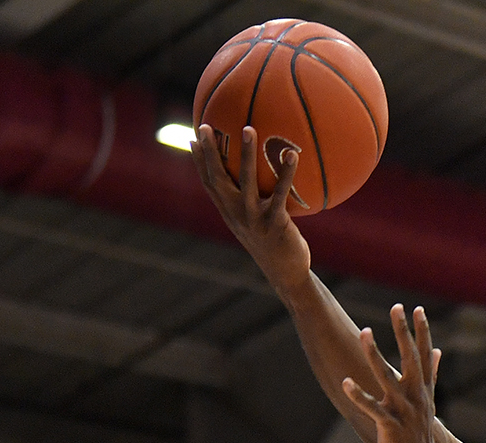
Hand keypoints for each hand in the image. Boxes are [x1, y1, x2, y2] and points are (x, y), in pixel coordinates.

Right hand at [193, 124, 310, 288]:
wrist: (286, 273)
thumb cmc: (277, 244)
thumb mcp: (261, 223)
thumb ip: (256, 202)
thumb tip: (263, 177)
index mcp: (230, 213)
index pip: (209, 184)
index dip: (199, 162)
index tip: (193, 138)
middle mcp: (236, 215)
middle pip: (218, 179)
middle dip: (210, 152)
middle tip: (206, 126)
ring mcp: (254, 219)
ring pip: (246, 182)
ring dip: (246, 154)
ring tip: (248, 128)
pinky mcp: (274, 224)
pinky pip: (279, 194)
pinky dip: (286, 173)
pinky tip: (292, 154)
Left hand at [340, 305, 444, 442]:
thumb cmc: (420, 433)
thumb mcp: (428, 400)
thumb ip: (431, 373)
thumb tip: (437, 350)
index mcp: (422, 389)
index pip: (423, 354)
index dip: (421, 331)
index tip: (417, 309)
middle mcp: (414, 395)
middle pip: (409, 358)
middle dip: (403, 332)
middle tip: (397, 308)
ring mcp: (403, 410)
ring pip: (387, 377)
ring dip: (375, 354)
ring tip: (364, 332)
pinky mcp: (390, 425)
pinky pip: (373, 408)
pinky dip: (359, 395)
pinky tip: (346, 383)